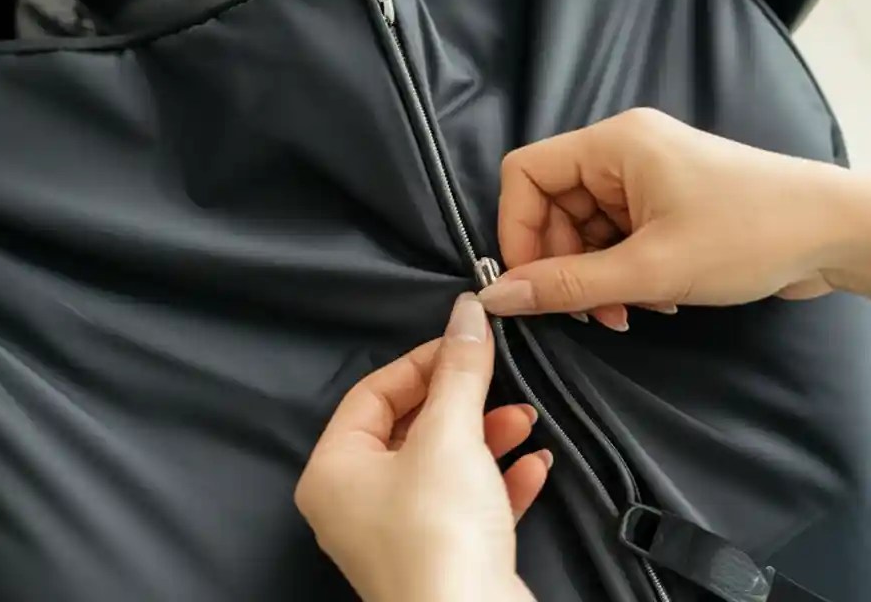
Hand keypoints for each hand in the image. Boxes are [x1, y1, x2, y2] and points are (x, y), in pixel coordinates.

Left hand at [295, 294, 550, 601]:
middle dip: (462, 402)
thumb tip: (466, 313)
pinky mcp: (444, 557)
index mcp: (334, 471)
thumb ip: (459, 370)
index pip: (371, 394)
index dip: (421, 361)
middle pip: (410, 428)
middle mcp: (357, 505)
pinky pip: (470, 505)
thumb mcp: (449, 434)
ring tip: (526, 419)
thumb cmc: (438, 534)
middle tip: (498, 379)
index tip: (465, 341)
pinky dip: (501, 481)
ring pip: (444, 466)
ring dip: (489, 437)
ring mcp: (400, 535)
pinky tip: (536, 465)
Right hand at [478, 108, 855, 329]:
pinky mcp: (670, 205)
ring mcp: (649, 178)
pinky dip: (626, 273)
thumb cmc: (750, 234)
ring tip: (636, 307)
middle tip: (595, 310)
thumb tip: (495, 298)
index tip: (530, 284)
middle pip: (554, 208)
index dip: (517, 231)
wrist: (839, 233)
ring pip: (586, 231)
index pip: (525, 174)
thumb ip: (566, 285)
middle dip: (565, 265)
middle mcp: (625, 153)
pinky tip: (659, 297)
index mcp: (614, 144)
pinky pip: (619, 239)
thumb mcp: (649, 268)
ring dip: (599, 277)